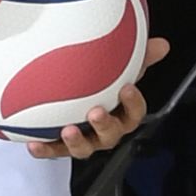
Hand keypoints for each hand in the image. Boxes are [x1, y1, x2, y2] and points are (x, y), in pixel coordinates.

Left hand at [28, 37, 168, 158]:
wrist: (72, 103)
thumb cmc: (102, 87)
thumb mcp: (119, 71)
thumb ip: (139, 58)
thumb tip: (160, 45)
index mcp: (121, 114)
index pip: (134, 113)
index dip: (133, 103)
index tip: (126, 88)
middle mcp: (105, 131)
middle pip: (111, 134)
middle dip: (105, 125)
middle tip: (95, 112)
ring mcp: (85, 141)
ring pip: (85, 148)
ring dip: (77, 141)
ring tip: (68, 129)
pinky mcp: (62, 146)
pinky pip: (53, 150)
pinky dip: (45, 149)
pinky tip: (34, 143)